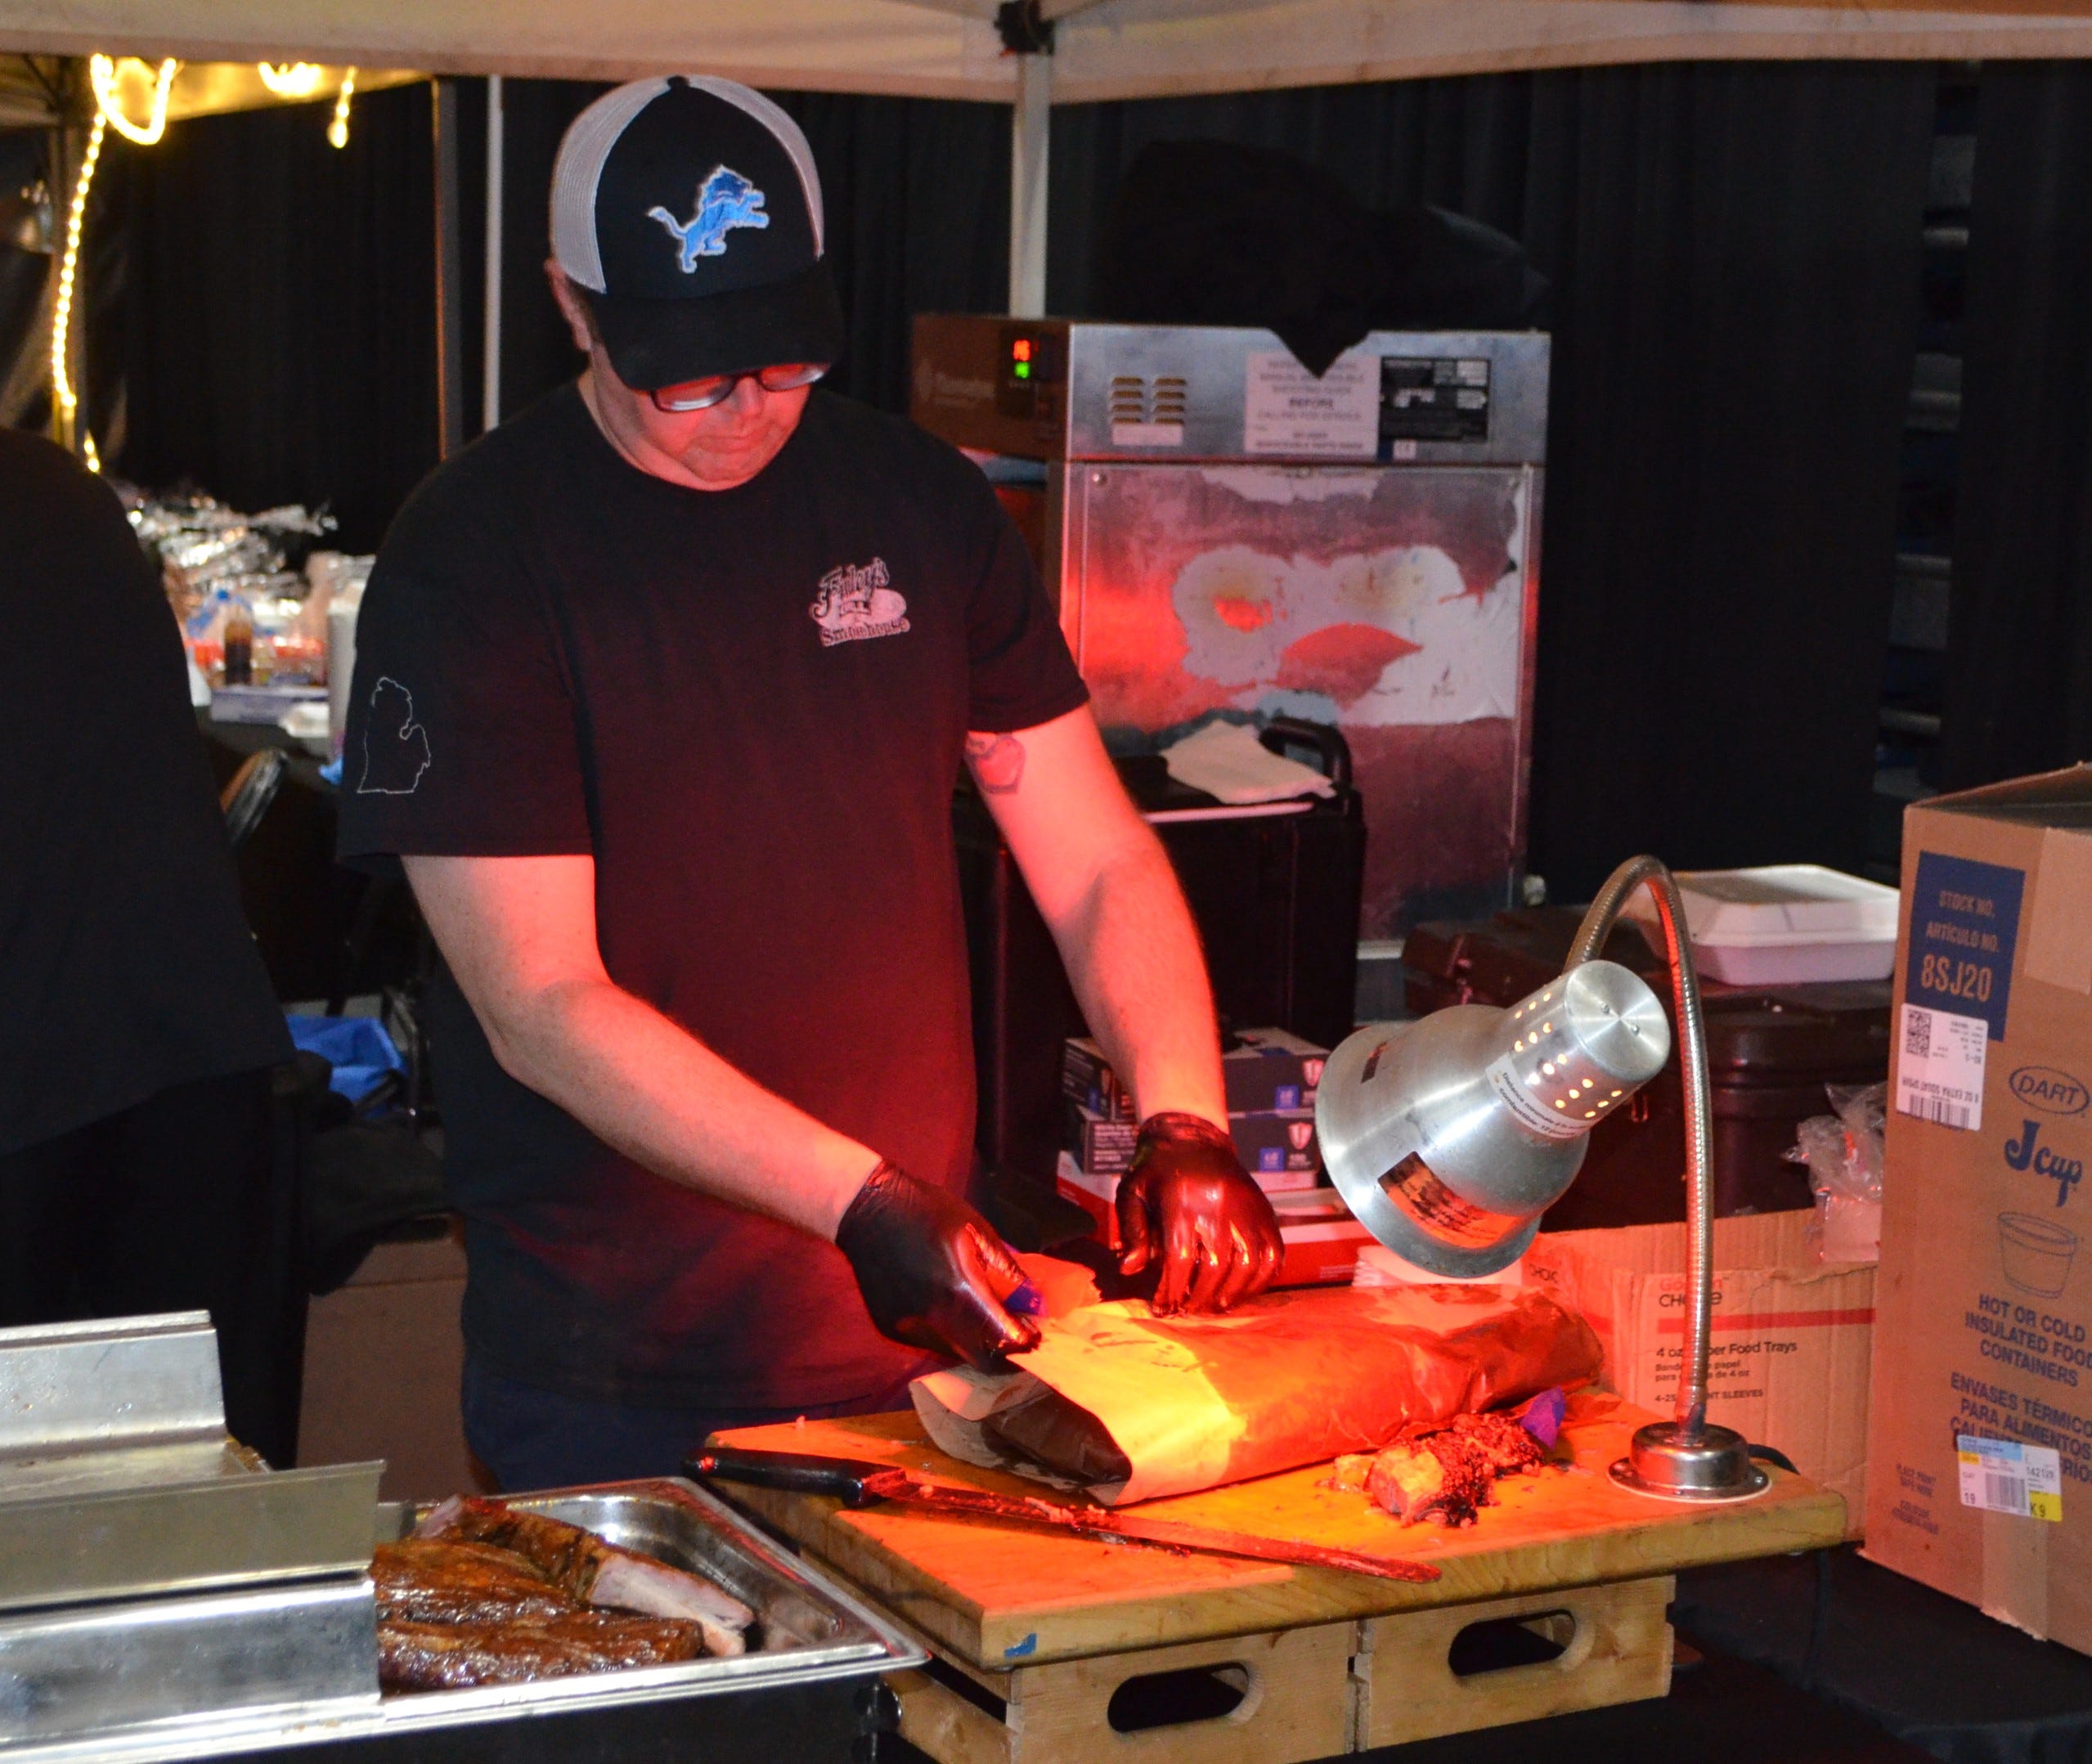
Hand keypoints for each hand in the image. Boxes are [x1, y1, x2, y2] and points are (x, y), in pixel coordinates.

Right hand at [835, 1162, 1040, 1372]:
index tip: (1035, 1338)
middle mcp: (933, 1316)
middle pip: (980, 1359)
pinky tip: (951, 1310)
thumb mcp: (975, 1228)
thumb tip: (1033, 1297)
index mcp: (960, 1288)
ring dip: (974, 1344)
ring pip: (954, 1353)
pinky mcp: (890, 1328)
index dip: (1022, 1342)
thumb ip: (1006, 1267)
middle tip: (1015, 1338)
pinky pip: (929, 1342)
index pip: (1001, 1336)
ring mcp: (908, 1326)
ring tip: (986, 1322)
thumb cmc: (927, 1211)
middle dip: (1002, 1353)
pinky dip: (947, 1333)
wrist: (867, 1210)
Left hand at [1116, 1113, 1283, 1314]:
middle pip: (1216, 1266)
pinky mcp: (1265, 1211)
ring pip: (1249, 1264)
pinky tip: (1243, 1291)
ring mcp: (1247, 1208)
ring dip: (1233, 1294)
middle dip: (1201, 1297)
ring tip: (1215, 1307)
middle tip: (1189, 1311)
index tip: (1165, 1308)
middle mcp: (1219, 1205)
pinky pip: (1274, 1253)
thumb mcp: (1131, 1193)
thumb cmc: (1156, 1169)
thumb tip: (1130, 1269)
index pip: (1180, 1259)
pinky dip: (1261, 1279)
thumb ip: (1132, 1231)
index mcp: (1182, 1201)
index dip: (1172, 1290)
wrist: (1192, 1136)